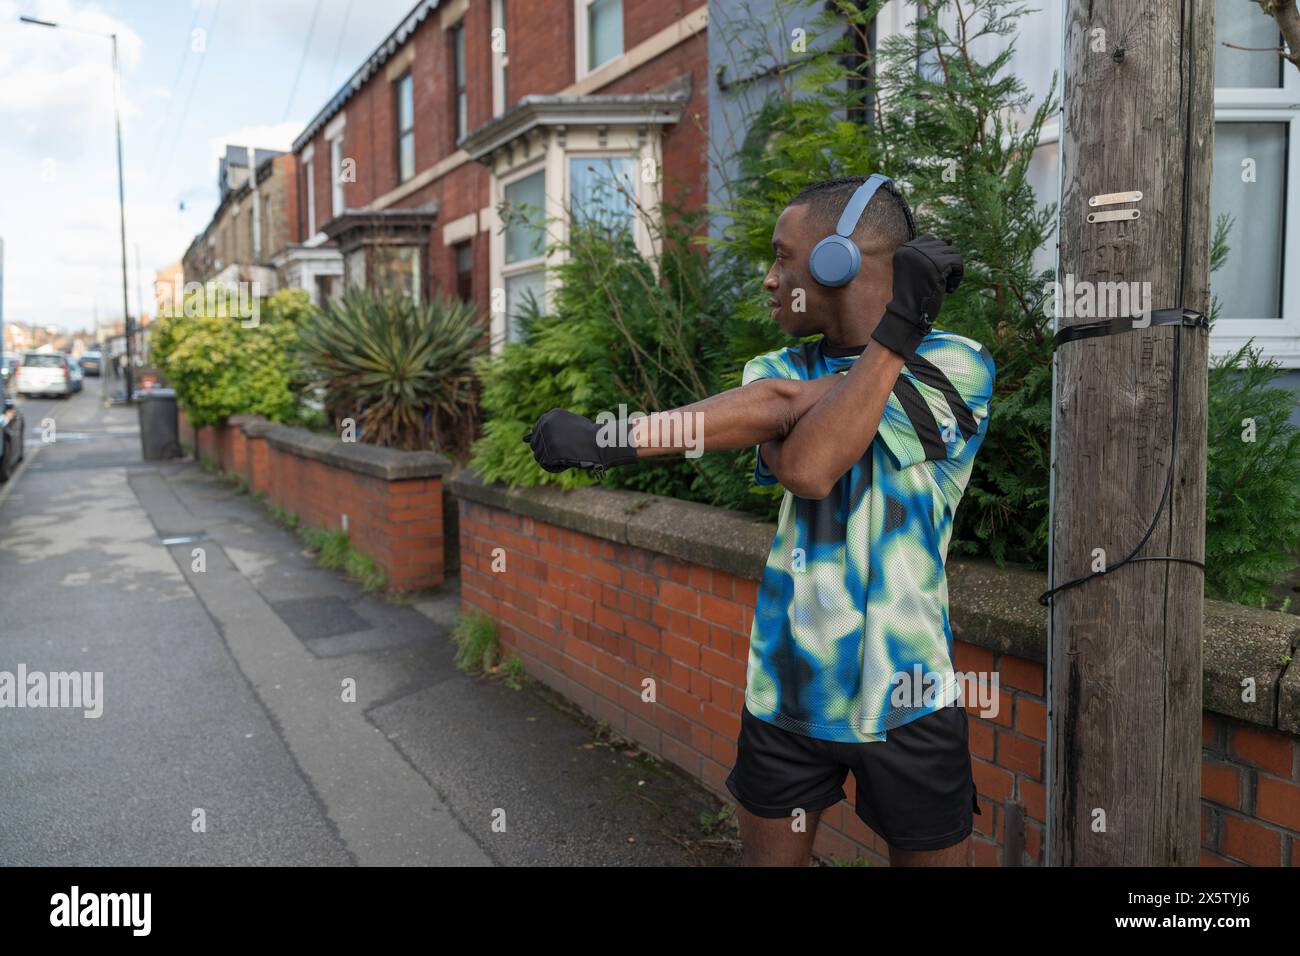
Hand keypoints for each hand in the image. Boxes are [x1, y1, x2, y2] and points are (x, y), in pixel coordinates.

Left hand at [522, 408, 639, 477]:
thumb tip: (523, 438)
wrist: (602, 444)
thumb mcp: (567, 427)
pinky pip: (546, 465)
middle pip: (536, 446)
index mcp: (550, 415)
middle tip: (568, 450)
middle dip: (549, 452)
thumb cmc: (589, 437)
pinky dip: (556, 467)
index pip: (537, 434)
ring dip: (553, 460)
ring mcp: (547, 437)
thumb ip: (548, 430)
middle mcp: (545, 424)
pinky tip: (569, 462)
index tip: (563, 444)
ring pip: (539, 457)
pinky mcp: (550, 451)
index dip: (550, 443)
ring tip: (569, 454)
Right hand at [870, 236, 963, 359]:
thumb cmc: (913, 295)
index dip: (935, 258)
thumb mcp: (917, 270)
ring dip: (953, 270)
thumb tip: (949, 239)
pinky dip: (957, 278)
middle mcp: (912, 249)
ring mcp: (925, 256)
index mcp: (904, 249)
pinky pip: (958, 263)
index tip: (929, 275)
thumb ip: (929, 253)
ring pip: (953, 252)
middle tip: (936, 282)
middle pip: (943, 245)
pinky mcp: (937, 264)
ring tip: (943, 285)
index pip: (929, 240)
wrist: (908, 314)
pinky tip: (948, 289)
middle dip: (945, 264)